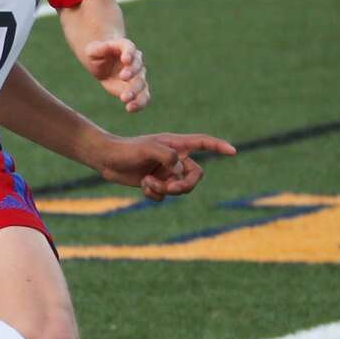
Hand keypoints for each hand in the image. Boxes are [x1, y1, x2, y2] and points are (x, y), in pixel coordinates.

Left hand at [82, 37, 150, 112]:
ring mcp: (137, 76)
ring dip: (135, 91)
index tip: (125, 59)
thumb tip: (103, 47)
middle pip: (137, 66)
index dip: (129, 53)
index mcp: (125, 48)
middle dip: (132, 72)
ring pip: (142, 83)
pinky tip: (130, 108)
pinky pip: (143, 97)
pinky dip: (139, 103)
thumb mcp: (93, 50)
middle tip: (123, 77)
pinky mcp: (136, 89)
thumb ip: (99, 49)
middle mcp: (135, 61)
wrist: (102, 65)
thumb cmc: (98, 54)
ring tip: (125, 99)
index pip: (130, 48)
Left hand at [100, 132, 235, 201]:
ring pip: (180, 188)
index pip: (203, 143)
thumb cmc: (126, 149)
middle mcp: (174, 158)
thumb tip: (179, 167)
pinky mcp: (156, 183)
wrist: (106, 159)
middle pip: (195, 176)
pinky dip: (155, 193)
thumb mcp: (147, 149)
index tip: (233, 151)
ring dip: (165, 189)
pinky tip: (143, 185)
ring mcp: (166, 172)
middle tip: (172, 188)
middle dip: (185, 185)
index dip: (219, 147)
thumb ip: (166, 155)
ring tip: (147, 182)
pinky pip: (165, 195)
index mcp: (176, 144)